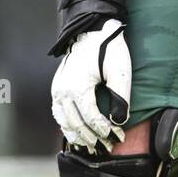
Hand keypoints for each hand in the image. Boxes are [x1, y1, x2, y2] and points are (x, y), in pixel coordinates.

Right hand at [50, 18, 130, 151]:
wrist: (93, 30)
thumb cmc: (109, 49)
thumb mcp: (120, 70)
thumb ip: (120, 96)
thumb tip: (118, 121)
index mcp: (78, 87)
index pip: (90, 118)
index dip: (104, 130)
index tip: (117, 137)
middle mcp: (63, 91)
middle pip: (77, 124)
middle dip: (93, 138)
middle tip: (108, 146)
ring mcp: (57, 89)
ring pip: (64, 122)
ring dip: (78, 137)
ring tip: (92, 146)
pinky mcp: (56, 87)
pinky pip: (58, 114)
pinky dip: (67, 126)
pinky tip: (77, 134)